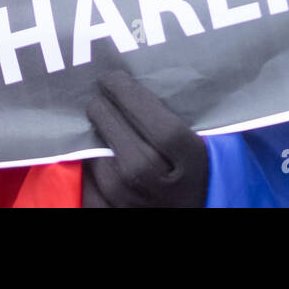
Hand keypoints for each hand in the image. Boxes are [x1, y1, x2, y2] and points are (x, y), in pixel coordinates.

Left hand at [82, 70, 207, 207]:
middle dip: (103, 110)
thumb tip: (140, 72)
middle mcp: (162, 186)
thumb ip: (180, 114)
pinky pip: (89, 185)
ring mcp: (135, 205)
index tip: (112, 77)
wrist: (186, 209)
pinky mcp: (110, 215)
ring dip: (95, 138)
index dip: (130, 96)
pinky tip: (95, 151)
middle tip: (98, 95)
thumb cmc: (195, 172)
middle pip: (122, 140)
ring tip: (98, 121)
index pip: (159, 125)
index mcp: (192, 162)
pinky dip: (89, 166)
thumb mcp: (200, 142)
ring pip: (100, 162)